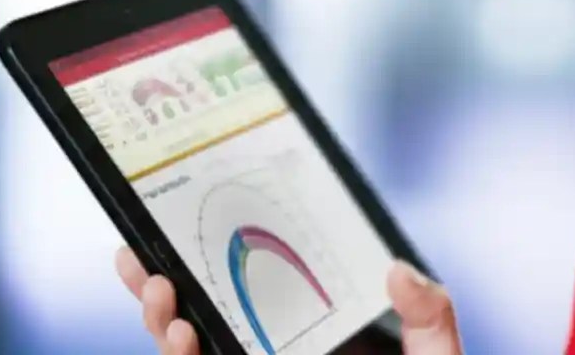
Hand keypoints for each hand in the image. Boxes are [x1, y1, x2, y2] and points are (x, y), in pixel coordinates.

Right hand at [115, 246, 462, 353]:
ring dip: (165, 327)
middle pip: (208, 330)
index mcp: (313, 345)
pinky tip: (185, 336)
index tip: (191, 230)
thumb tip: (400, 269)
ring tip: (163, 292)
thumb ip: (431, 319)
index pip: (257, 302)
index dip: (221, 270)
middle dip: (166, 295)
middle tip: (143, 257)